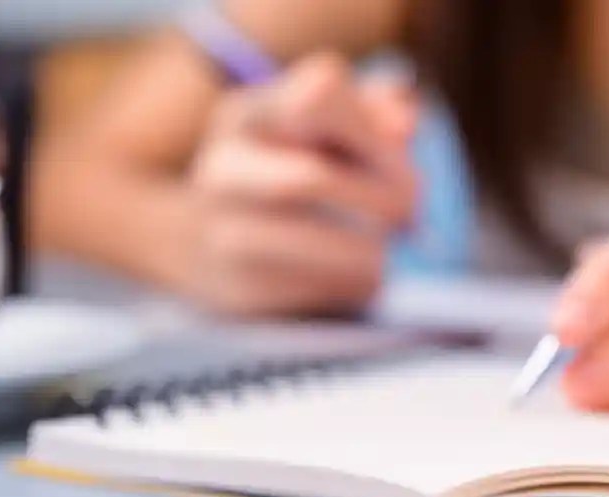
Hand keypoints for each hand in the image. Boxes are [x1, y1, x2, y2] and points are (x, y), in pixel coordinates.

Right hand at [177, 52, 416, 315]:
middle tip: (411, 213)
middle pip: (312, 178)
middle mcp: (223, 167)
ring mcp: (222, 232)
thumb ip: (372, 113)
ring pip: (319, 244)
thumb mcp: (318, 128)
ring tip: (383, 253)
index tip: (400, 148)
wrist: (197, 243)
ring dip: (371, 252)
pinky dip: (352, 286)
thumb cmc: (283, 172)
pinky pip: (316, 291)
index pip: (319, 93)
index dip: (371, 125)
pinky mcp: (237, 288)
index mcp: (246, 114)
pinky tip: (354, 278)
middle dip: (381, 197)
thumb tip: (404, 125)